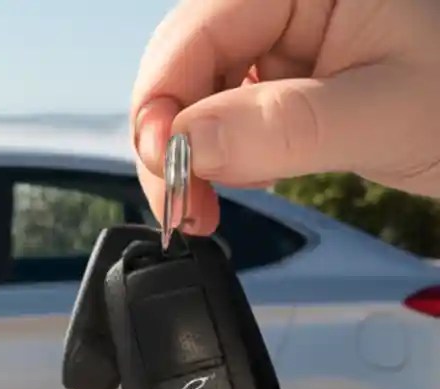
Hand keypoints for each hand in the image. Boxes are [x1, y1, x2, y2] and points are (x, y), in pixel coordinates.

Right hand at [131, 0, 439, 233]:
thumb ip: (283, 128)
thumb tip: (184, 145)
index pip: (197, 32)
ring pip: (195, 90)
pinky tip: (241, 178)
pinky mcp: (285, 72)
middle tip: (181, 205)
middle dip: (170, 137)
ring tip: (205, 203)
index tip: (165, 168)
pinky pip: (224, 108)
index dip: (163, 101)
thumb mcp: (387, 114)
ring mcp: (283, 34)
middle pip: (184, 62)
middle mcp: (284, 0)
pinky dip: (219, 152)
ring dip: (189, 153)